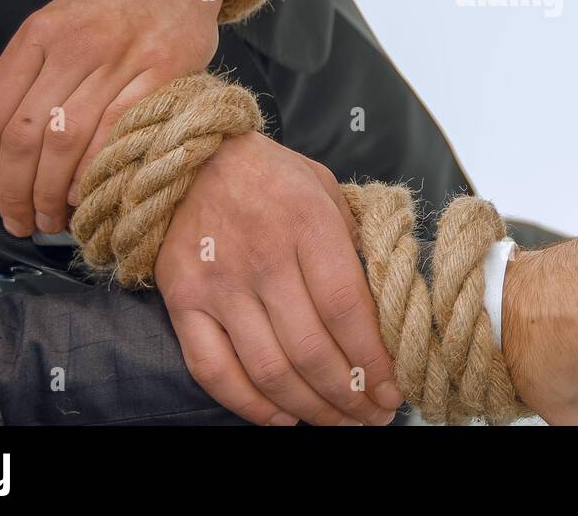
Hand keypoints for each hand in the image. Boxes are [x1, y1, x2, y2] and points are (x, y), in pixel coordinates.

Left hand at [0, 0, 223, 236]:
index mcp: (38, 34)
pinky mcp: (162, 73)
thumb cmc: (112, 9)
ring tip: (49, 218)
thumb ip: (31, 75)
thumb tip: (4, 153)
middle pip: (25, 135)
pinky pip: (118, 133)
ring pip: (67, 141)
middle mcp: (74, 45)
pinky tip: (88, 193)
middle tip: (19, 222)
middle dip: (15, 191)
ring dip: (51, 192)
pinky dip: (96, 171)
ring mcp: (120, 59)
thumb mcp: (58, 24)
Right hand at [157, 131, 402, 426]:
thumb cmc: (270, 174)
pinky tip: (283, 418)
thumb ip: (353, 243)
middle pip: (312, 350)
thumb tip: (386, 309)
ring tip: (340, 423)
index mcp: (308, 224)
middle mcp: (263, 257)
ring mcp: (219, 284)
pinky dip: (251, 405)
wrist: (189, 154)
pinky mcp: (183, 302)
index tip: (394, 389)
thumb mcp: (325, 189)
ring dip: (311, 409)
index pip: (347, 309)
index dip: (374, 360)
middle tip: (374, 416)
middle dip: (351, 396)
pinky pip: (215, 371)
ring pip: (270, 370)